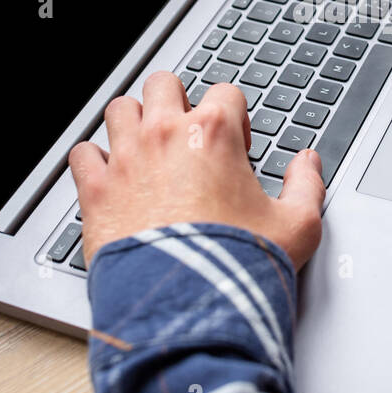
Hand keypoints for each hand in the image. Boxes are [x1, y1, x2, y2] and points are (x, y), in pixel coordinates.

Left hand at [69, 72, 324, 267]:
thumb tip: (309, 163)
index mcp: (213, 134)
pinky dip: (94, 161)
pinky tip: (110, 177)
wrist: (187, 307)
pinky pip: (82, 154)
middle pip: (163, 84)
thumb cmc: (236, 267)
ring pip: (119, 109)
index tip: (235, 145)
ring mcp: (125, 161)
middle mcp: (164, 136)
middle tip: (186, 132)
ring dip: (133, 122)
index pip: (224, 93)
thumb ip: (307, 186)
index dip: (235, 116)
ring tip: (146, 147)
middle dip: (176, 101)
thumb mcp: (297, 226)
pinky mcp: (95, 192)